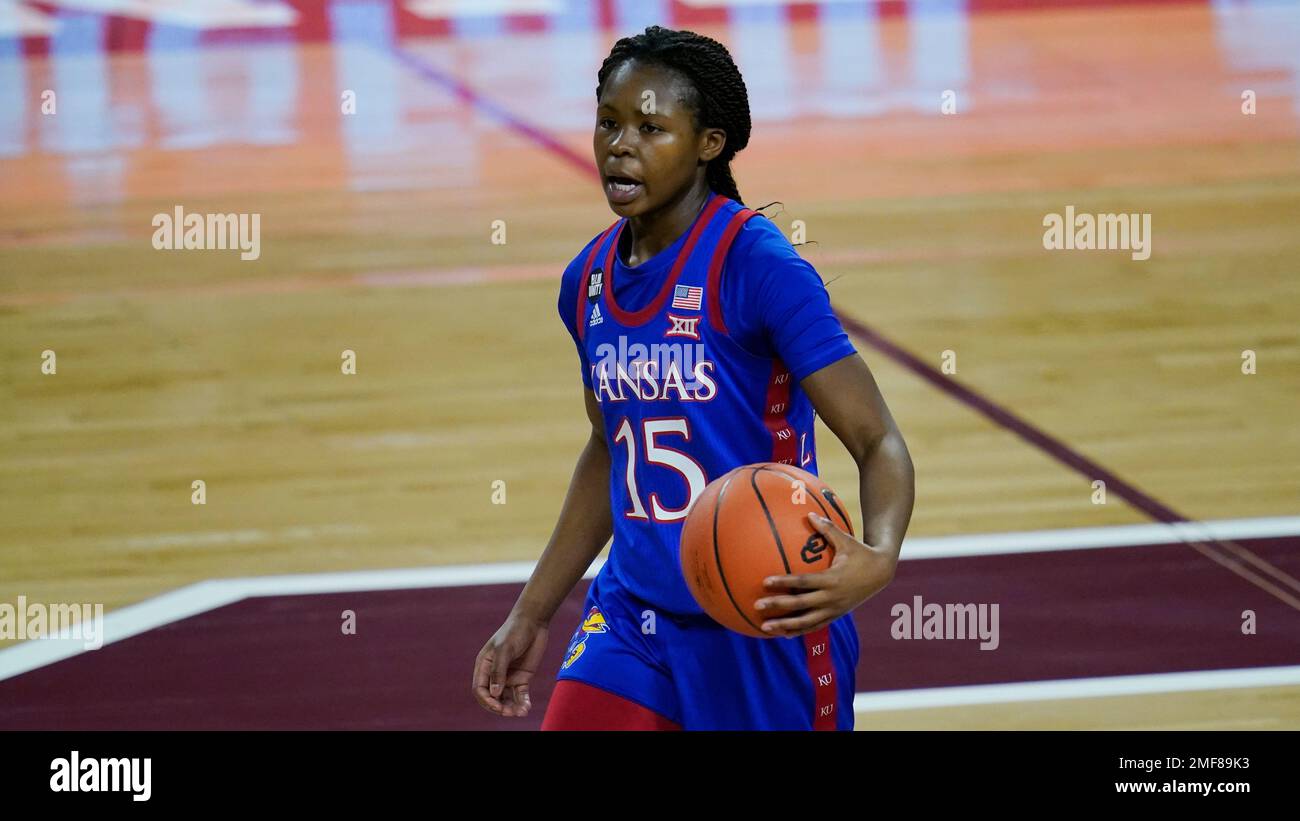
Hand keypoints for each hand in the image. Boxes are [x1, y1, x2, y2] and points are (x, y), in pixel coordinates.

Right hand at [472, 613, 548, 716]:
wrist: (534, 622)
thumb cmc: (514, 632)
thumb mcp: (504, 649)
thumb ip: (498, 671)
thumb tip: (494, 693)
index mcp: (484, 666)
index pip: (480, 689)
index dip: (487, 701)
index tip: (498, 707)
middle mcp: (494, 674)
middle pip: (492, 697)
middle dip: (500, 707)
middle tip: (510, 713)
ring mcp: (508, 676)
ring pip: (507, 698)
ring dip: (512, 707)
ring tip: (522, 712)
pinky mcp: (522, 677)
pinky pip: (521, 694)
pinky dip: (523, 702)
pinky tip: (527, 707)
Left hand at [754, 512, 898, 637]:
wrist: (881, 573)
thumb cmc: (861, 553)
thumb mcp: (846, 540)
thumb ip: (827, 528)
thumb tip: (809, 513)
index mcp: (832, 579)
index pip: (803, 582)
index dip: (784, 582)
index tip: (765, 582)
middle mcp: (832, 597)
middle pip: (800, 604)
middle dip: (778, 606)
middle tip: (757, 605)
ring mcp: (834, 609)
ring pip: (806, 621)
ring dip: (784, 625)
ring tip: (765, 627)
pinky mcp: (835, 615)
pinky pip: (814, 626)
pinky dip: (799, 630)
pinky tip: (783, 633)